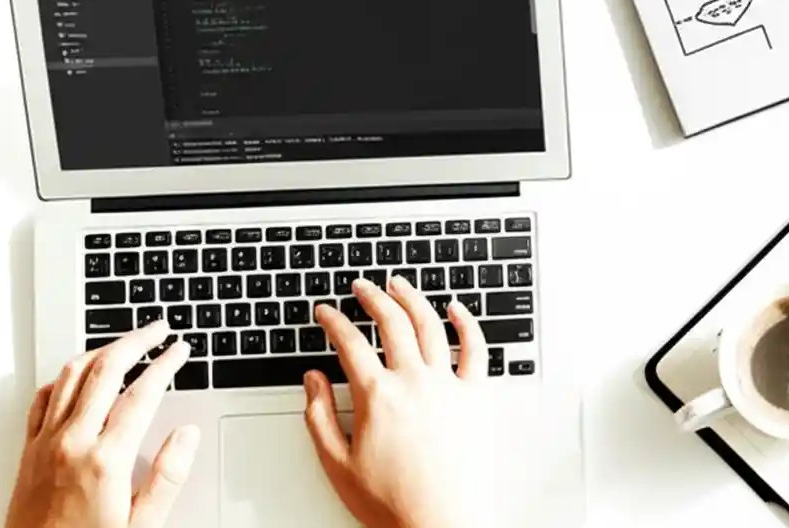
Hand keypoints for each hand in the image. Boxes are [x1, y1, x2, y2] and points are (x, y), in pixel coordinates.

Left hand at [5, 321, 199, 527]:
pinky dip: (65, 377)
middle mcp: (71, 443)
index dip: (166, 364)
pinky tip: (78, 375)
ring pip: (72, 375)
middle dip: (137, 341)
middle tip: (158, 330)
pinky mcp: (27, 452)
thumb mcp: (142, 527)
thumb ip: (167, 478)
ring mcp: (45, 444)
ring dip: (102, 350)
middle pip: (106, 370)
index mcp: (105, 460)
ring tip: (124, 343)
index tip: (180, 350)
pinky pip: (44, 398)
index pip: (142, 393)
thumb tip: (186, 436)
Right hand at [304, 277, 490, 527]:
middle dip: (371, 297)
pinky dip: (466, 322)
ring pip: (430, 324)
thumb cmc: (394, 504)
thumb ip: (318, 417)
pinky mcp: (476, 396)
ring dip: (411, 297)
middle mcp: (414, 382)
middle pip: (390, 321)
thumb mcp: (338, 465)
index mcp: (377, 397)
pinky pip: (475, 348)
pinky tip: (456, 308)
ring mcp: (448, 386)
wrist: (442, 525)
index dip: (332, 321)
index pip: (349, 343)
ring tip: (398, 285)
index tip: (325, 313)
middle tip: (360, 288)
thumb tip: (312, 380)